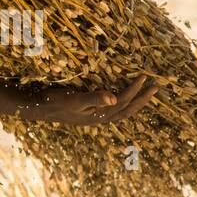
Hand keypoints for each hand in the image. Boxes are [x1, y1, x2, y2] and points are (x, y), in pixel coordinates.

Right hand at [14, 75, 157, 124]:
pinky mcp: (91, 113)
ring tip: (148, 92)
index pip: (122, 101)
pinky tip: (126, 97)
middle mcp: (101, 118)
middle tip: (157, 87)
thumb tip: (114, 99)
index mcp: (99, 116)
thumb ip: (94, 98)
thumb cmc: (55, 101)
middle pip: (128, 109)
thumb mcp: (74, 99)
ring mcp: (96, 117)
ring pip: (122, 111)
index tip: (145, 77)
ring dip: (136, 102)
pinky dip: (124, 103)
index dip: (134, 90)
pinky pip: (114, 109)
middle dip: (143, 99)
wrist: (39, 108)